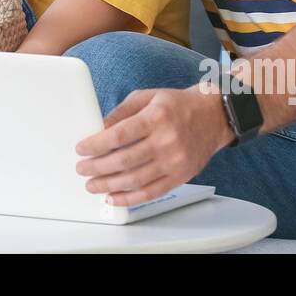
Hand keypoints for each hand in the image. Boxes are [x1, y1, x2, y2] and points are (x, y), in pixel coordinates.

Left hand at [73, 84, 232, 205]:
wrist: (214, 117)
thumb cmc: (178, 105)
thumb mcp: (147, 97)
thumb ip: (121, 112)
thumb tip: (98, 128)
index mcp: (156, 117)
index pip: (120, 135)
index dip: (96, 144)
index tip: (81, 149)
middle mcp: (167, 141)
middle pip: (125, 160)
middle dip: (98, 167)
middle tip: (82, 169)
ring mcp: (175, 161)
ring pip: (136, 180)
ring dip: (109, 185)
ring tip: (92, 185)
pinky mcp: (181, 176)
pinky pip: (152, 192)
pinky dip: (130, 198)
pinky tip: (113, 197)